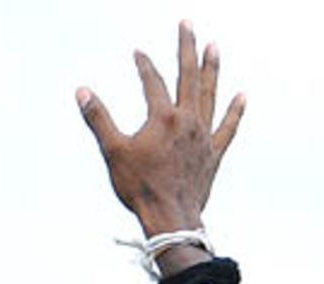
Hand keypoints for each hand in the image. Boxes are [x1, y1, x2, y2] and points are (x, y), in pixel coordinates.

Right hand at [76, 21, 243, 231]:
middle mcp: (187, 122)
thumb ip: (99, 119)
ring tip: (214, 47)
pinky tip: (241, 96)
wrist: (172, 220)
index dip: (144, 65)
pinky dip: (234, 112)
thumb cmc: (142, 189)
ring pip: (209, 95)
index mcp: (163, 117)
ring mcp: (203, 138)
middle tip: (187, 24)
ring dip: (211, 70)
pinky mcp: (213, 155)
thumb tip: (82, 91)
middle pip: (188, 76)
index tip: (138, 53)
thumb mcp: (114, 152)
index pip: (152, 81)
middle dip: (187, 47)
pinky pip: (227, 129)